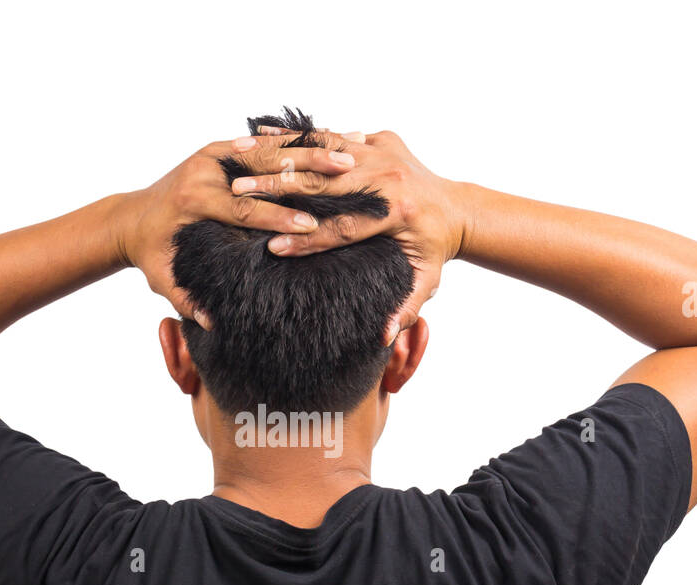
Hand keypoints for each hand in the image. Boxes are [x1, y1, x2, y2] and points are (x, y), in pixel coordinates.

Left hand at [116, 133, 359, 322]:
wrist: (131, 218)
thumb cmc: (151, 253)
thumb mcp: (164, 280)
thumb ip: (187, 301)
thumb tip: (213, 323)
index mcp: (194, 198)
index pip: (244, 208)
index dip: (278, 217)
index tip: (311, 226)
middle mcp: (204, 169)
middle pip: (264, 169)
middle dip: (306, 174)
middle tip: (345, 175)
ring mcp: (213, 154)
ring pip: (268, 149)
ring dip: (309, 152)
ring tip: (347, 155)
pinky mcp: (221, 150)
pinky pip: (263, 145)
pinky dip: (294, 145)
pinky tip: (328, 144)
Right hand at [228, 130, 469, 341]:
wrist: (457, 209)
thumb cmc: (434, 250)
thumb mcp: (425, 281)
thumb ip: (406, 308)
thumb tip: (384, 337)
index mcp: (397, 212)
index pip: (342, 227)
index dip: (307, 240)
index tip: (272, 249)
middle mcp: (389, 177)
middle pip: (324, 185)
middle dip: (279, 191)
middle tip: (239, 196)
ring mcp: (384, 152)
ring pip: (322, 153)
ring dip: (281, 159)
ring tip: (242, 165)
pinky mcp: (379, 139)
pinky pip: (332, 136)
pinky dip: (298, 137)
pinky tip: (264, 136)